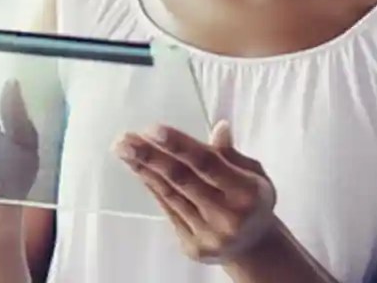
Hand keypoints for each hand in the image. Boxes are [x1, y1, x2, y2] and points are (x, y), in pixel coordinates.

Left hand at [116, 121, 275, 264]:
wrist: (254, 248)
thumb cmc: (251, 201)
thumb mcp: (254, 174)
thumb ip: (231, 154)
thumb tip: (219, 128)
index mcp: (248, 192)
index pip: (208, 164)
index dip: (179, 145)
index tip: (152, 129)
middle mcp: (228, 216)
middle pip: (182, 180)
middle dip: (150, 157)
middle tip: (124, 140)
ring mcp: (209, 234)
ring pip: (170, 194)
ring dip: (143, 169)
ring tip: (123, 149)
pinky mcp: (193, 247)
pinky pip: (168, 209)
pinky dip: (152, 186)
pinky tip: (138, 168)